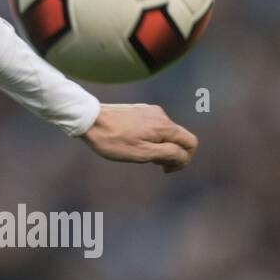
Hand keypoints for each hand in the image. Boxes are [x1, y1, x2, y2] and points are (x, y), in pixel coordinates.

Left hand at [78, 103, 198, 172]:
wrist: (89, 119)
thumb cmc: (113, 140)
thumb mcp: (142, 153)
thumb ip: (168, 154)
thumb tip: (184, 155)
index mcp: (165, 126)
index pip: (191, 143)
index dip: (184, 160)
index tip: (166, 169)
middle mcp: (161, 115)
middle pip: (179, 137)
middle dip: (172, 153)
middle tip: (154, 164)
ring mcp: (149, 110)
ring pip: (165, 132)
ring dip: (160, 146)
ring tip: (140, 154)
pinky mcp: (138, 110)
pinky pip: (153, 126)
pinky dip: (150, 137)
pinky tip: (133, 143)